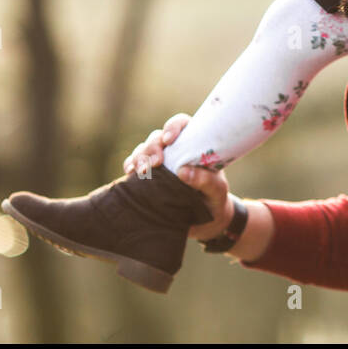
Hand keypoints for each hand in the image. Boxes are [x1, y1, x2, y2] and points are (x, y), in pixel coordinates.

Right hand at [121, 112, 232, 240]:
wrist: (205, 223)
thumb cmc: (215, 200)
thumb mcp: (217, 191)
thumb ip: (206, 181)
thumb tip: (183, 171)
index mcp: (194, 145)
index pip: (182, 125)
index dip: (173, 127)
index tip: (169, 140)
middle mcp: (175, 150)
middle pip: (158, 137)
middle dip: (153, 147)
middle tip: (156, 163)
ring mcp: (160, 163)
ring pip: (143, 150)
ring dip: (139, 157)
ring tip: (141, 171)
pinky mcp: (149, 177)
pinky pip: (134, 166)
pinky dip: (130, 166)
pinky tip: (130, 172)